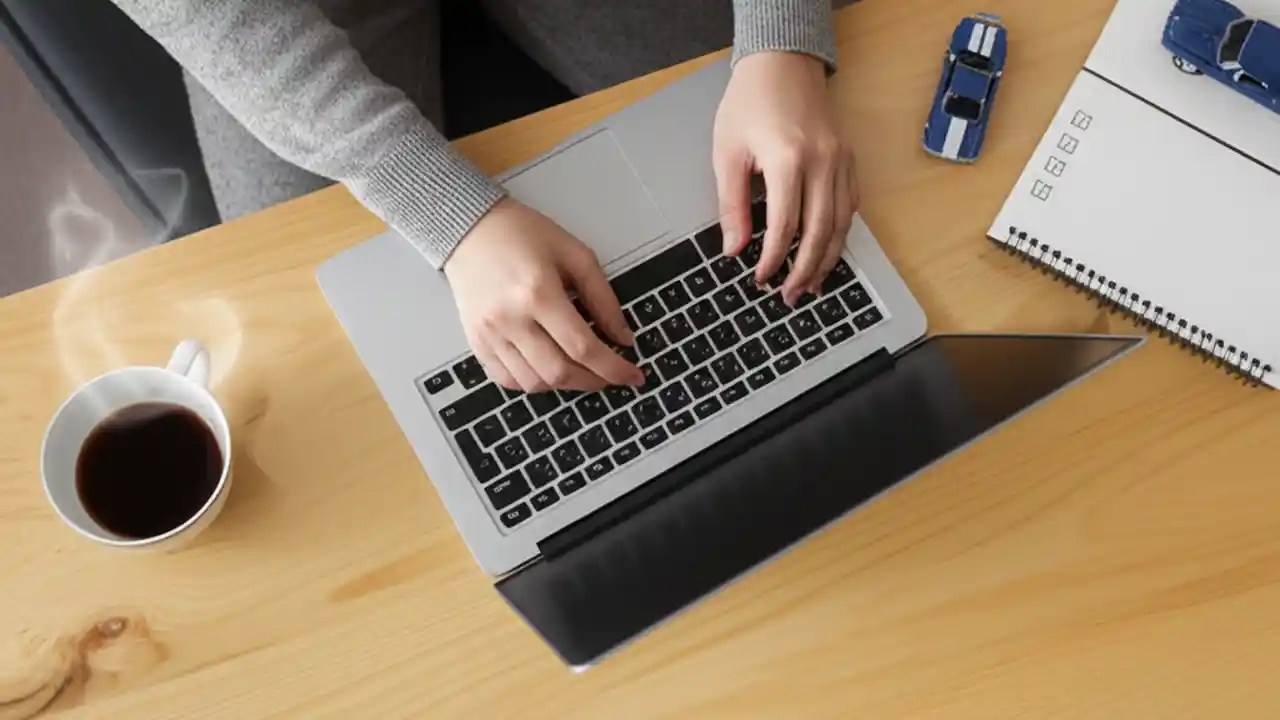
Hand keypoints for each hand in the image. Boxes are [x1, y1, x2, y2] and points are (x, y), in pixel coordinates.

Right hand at [444, 198, 644, 392]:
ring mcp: (490, 334)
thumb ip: (603, 298)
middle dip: (593, 381)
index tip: (633, 375)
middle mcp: (511, 319)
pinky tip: (550, 370)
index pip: (583, 347)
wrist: (470, 230)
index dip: (614, 368)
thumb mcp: (576, 255)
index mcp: (539, 293)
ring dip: (565, 385)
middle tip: (611, 376)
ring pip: (534, 384)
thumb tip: (623, 338)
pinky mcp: (476, 342)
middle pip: (559, 373)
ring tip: (582, 371)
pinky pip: (508, 380)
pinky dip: (534, 383)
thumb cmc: (523, 235)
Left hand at [713, 52, 859, 304]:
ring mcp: (841, 160)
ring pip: (842, 223)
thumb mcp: (727, 153)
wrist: (782, 62)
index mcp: (788, 159)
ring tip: (812, 285)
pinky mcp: (848, 158)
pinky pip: (851, 205)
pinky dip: (841, 233)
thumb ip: (732, 205)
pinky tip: (828, 250)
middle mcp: (822, 161)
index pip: (784, 227)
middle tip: (790, 296)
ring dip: (827, 259)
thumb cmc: (749, 102)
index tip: (760, 278)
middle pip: (820, 232)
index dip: (773, 260)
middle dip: (805, 270)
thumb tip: (734, 248)